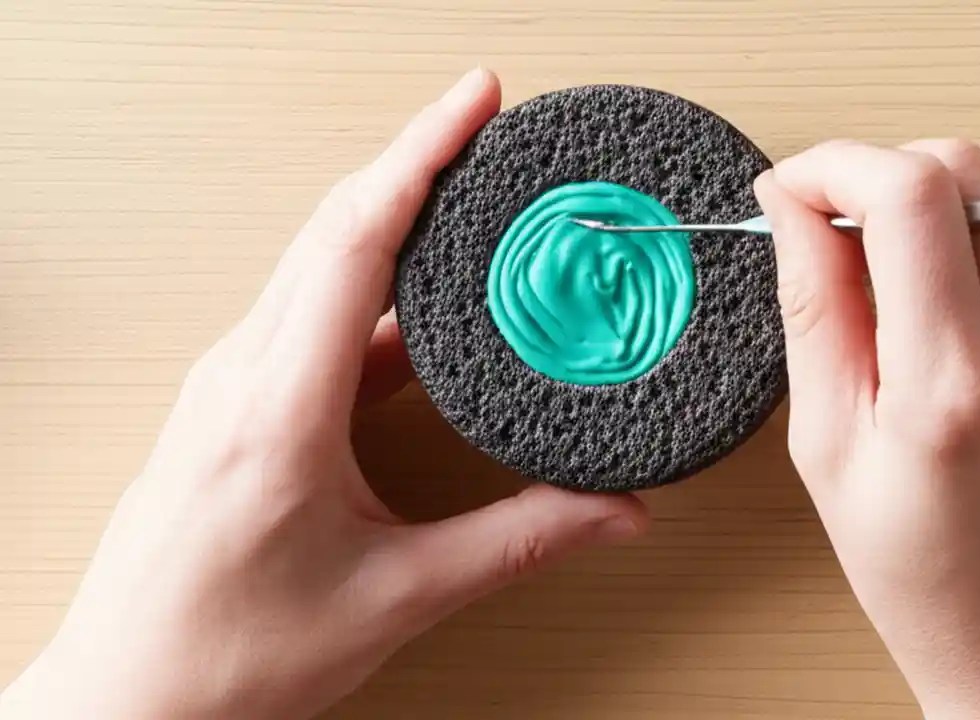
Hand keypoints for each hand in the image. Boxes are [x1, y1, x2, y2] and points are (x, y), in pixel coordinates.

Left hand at [0, 68, 646, 719]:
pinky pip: (308, 314)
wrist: (131, 699)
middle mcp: (243, 375)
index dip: (422, 157)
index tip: (475, 103)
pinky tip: (423, 302)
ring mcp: (230, 384)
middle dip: (418, 162)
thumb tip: (612, 509)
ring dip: (393, 220)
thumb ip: (519, 541)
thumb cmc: (231, 655)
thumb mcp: (397, 596)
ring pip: (318, 266)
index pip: (356, 242)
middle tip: (490, 126)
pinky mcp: (234, 402)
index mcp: (279, 408)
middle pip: (336, 229)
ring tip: (469, 197)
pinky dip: (371, 283)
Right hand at [755, 140, 979, 719]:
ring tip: (916, 271)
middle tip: (850, 235)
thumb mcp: (829, 447)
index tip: (799, 184)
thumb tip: (793, 204)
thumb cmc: (928, 576)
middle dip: (887, 177)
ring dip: (952, 198)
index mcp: (955, 390)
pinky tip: (977, 297)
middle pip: (968, 167)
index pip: (905, 193)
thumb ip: (813, 306)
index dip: (835, 164)